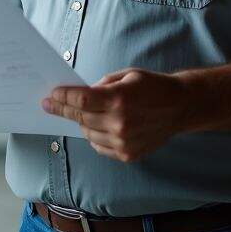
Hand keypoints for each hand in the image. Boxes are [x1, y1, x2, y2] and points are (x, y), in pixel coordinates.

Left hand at [41, 68, 189, 162]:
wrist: (180, 107)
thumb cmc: (152, 87)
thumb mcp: (127, 76)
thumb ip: (101, 86)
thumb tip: (78, 94)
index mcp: (119, 99)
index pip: (81, 100)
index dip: (62, 98)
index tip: (50, 96)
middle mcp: (120, 123)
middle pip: (81, 117)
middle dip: (64, 109)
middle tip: (51, 104)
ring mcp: (123, 142)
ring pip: (88, 133)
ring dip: (83, 122)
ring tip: (88, 113)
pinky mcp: (127, 155)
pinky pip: (99, 146)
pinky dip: (95, 135)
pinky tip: (102, 125)